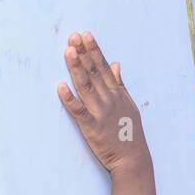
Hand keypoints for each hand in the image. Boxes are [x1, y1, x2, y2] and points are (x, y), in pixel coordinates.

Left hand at [56, 31, 147, 173]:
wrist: (133, 160)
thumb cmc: (130, 133)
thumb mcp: (129, 105)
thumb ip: (120, 83)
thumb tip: (115, 64)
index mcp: (117, 93)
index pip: (103, 67)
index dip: (94, 50)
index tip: (85, 35)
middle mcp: (109, 99)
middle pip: (94, 72)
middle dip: (83, 53)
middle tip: (73, 36)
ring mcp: (101, 113)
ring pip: (86, 87)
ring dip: (77, 68)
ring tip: (68, 51)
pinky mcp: (92, 128)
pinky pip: (79, 111)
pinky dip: (69, 99)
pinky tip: (60, 86)